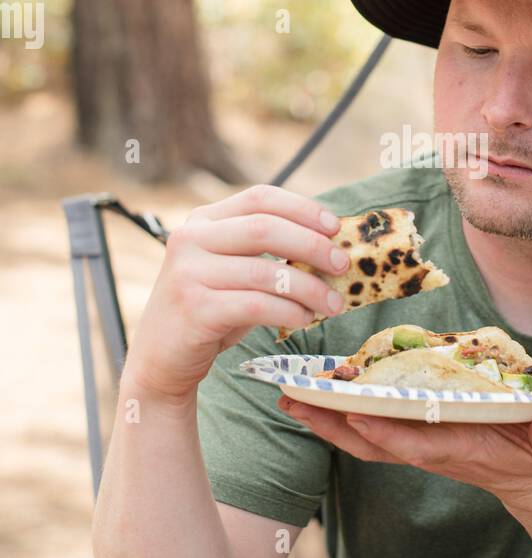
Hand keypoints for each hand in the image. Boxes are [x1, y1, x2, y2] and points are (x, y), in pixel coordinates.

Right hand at [123, 184, 350, 401]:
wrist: (162, 360)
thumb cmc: (210, 311)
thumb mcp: (231, 270)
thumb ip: (264, 252)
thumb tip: (328, 244)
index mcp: (202, 220)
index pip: (259, 198)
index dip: (302, 208)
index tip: (335, 226)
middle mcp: (191, 239)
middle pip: (265, 228)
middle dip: (313, 246)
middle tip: (343, 265)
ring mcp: (189, 273)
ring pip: (266, 272)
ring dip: (310, 288)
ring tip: (333, 304)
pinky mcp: (196, 309)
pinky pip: (257, 304)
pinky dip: (290, 311)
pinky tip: (305, 319)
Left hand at [277, 395, 531, 509]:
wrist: (531, 479)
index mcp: (458, 448)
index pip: (415, 443)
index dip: (386, 432)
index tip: (356, 416)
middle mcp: (428, 449)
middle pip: (372, 442)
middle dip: (332, 426)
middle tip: (293, 402)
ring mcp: (418, 446)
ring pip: (363, 437)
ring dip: (325, 421)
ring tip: (290, 399)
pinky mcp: (414, 438)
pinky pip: (370, 429)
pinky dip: (340, 417)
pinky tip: (317, 400)